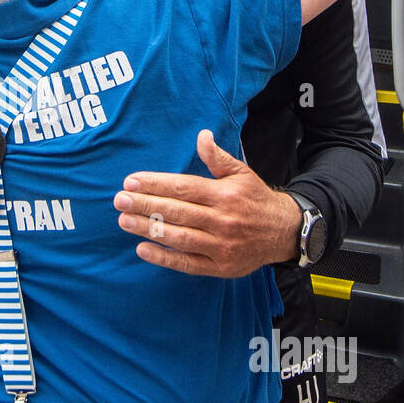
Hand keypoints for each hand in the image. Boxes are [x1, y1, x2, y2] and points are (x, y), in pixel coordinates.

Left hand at [112, 129, 302, 277]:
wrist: (284, 232)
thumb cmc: (255, 199)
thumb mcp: (241, 173)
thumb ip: (217, 157)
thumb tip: (201, 136)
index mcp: (224, 195)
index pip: (183, 188)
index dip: (155, 184)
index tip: (131, 182)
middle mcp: (222, 220)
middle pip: (177, 212)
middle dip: (145, 205)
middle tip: (119, 200)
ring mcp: (221, 245)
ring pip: (179, 237)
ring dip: (149, 229)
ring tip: (124, 221)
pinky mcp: (220, 267)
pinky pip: (188, 263)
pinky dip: (164, 258)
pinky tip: (143, 249)